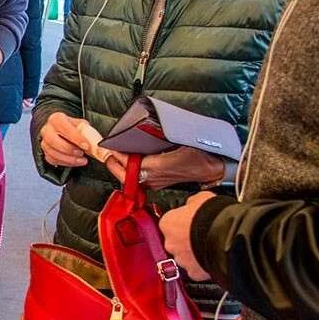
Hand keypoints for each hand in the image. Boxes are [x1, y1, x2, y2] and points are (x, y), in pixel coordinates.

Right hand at [39, 113, 96, 167]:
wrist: (66, 133)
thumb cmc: (75, 129)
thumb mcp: (83, 126)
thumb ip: (88, 133)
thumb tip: (97, 144)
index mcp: (56, 119)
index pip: (63, 127)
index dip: (75, 137)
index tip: (86, 145)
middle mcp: (47, 129)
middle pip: (53, 140)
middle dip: (69, 149)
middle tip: (82, 153)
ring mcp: (45, 142)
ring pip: (52, 152)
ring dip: (69, 158)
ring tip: (82, 159)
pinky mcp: (45, 153)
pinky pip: (52, 160)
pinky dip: (65, 163)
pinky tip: (76, 161)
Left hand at [102, 147, 225, 190]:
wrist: (210, 168)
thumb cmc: (197, 153)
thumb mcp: (176, 141)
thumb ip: (154, 140)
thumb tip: (137, 135)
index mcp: (155, 168)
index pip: (127, 162)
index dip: (116, 154)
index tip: (110, 145)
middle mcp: (152, 178)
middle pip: (123, 174)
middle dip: (114, 163)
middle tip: (108, 151)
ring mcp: (154, 183)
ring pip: (129, 177)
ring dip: (120, 167)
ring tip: (115, 155)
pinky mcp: (156, 184)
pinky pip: (137, 178)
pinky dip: (129, 170)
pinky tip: (128, 161)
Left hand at [158, 191, 213, 280]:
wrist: (228, 235)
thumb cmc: (213, 216)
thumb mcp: (200, 199)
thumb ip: (191, 204)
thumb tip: (193, 204)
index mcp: (168, 223)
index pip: (169, 222)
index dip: (181, 221)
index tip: (190, 220)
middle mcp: (171, 243)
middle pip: (175, 241)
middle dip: (186, 239)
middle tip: (201, 234)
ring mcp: (182, 260)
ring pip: (185, 256)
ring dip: (194, 252)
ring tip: (209, 245)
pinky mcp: (194, 273)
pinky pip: (197, 269)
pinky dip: (203, 264)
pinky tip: (213, 256)